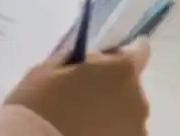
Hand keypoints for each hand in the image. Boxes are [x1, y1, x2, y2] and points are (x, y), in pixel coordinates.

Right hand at [4, 39, 151, 135]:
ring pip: (126, 112)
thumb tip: (93, 60)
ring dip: (110, 112)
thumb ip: (80, 59)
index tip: (107, 61)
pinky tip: (86, 132)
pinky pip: (121, 132)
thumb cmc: (40, 102)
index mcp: (121, 70)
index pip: (140, 51)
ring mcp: (137, 128)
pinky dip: (109, 132)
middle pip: (128, 84)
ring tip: (81, 120)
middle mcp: (138, 98)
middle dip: (110, 86)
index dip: (122, 54)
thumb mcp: (51, 68)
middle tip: (81, 95)